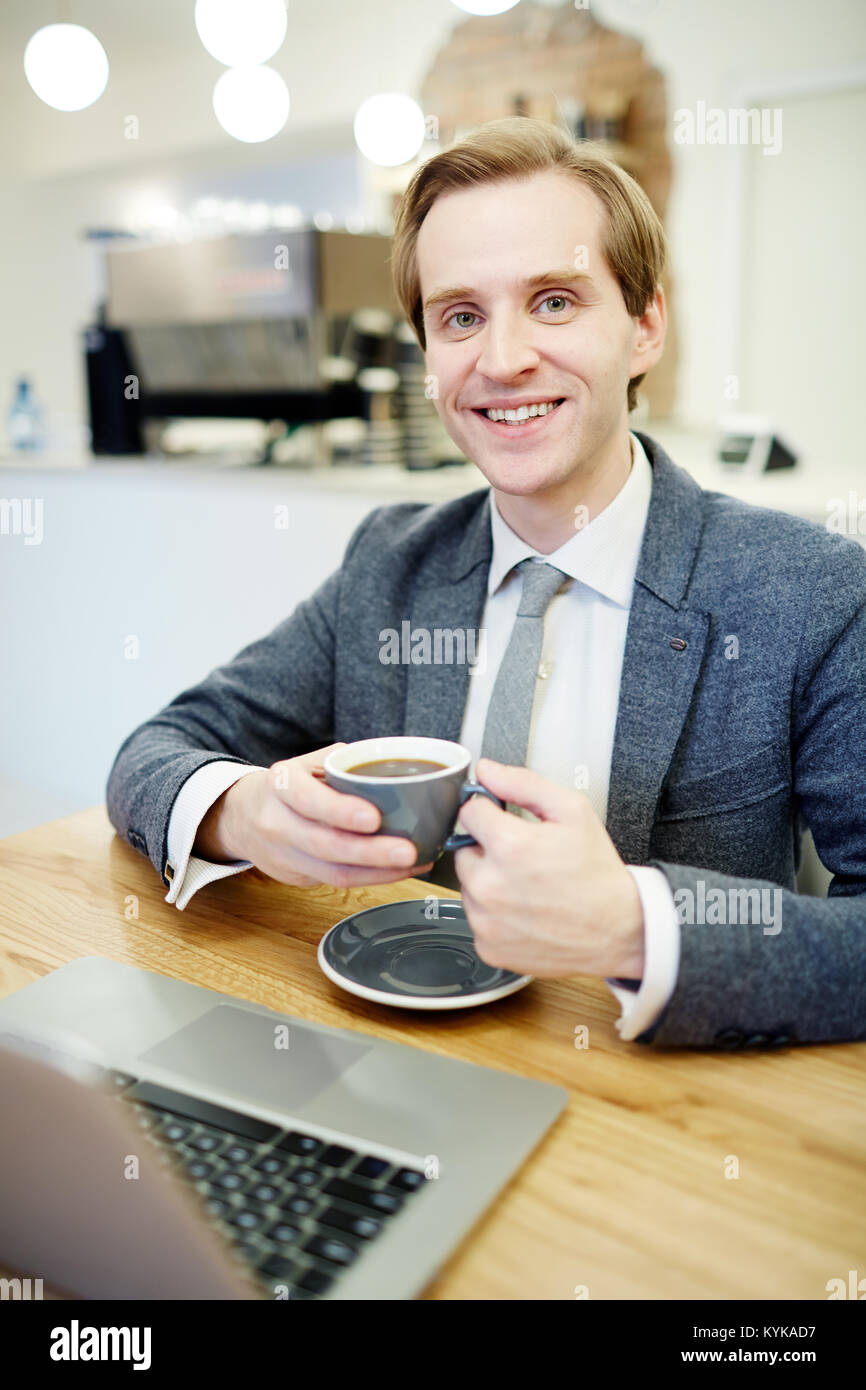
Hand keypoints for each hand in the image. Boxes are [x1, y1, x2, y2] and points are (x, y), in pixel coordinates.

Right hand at [194, 743, 432, 888]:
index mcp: (282, 784)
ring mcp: (284, 855)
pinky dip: (372, 878)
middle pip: (324, 845)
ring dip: (378, 872)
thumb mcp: (307, 763)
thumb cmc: (288, 787)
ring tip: (413, 863)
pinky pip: (337, 883)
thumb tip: (395, 765)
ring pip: (333, 873)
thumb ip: (344, 763)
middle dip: (371, 852)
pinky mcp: (295, 878)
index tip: (374, 817)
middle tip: (408, 850)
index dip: (340, 811)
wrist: (243, 817)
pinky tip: (398, 870)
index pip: (307, 800)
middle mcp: (276, 822)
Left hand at [454, 758, 644, 978]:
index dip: (491, 812)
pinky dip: (494, 914)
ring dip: (489, 882)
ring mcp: (487, 920)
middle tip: (526, 858)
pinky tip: (525, 910)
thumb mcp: (571, 811)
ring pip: (468, 886)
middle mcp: (491, 886)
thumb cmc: (597, 873)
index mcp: (509, 846)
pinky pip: (477, 918)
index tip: (506, 821)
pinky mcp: (488, 946)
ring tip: (528, 886)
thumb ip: (523, 784)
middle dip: (489, 849)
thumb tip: (487, 770)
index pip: (470, 812)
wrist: (619, 929)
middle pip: (465, 850)